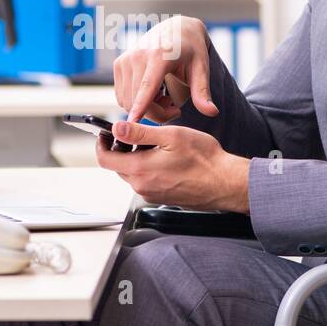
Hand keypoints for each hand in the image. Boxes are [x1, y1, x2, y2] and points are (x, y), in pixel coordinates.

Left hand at [95, 121, 249, 211]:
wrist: (225, 183)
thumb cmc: (204, 159)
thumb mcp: (170, 136)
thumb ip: (139, 133)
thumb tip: (116, 128)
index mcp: (139, 170)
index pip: (105, 159)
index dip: (101, 144)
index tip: (105, 133)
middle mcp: (142, 186)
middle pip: (118, 166)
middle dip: (122, 149)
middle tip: (136, 133)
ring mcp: (152, 194)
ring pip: (133, 173)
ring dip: (137, 158)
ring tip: (157, 144)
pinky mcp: (162, 197)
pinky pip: (147, 181)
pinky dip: (149, 168)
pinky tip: (167, 158)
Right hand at [113, 16, 219, 123]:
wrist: (176, 29)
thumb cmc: (191, 50)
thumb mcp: (201, 69)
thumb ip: (203, 93)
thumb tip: (212, 112)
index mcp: (160, 55)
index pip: (147, 86)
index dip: (140, 106)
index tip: (132, 123)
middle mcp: (138, 55)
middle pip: (138, 100)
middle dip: (157, 113)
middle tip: (175, 109)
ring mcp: (125, 59)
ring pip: (128, 101)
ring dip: (146, 109)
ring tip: (165, 98)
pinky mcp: (119, 64)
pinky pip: (122, 96)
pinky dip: (136, 102)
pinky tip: (153, 93)